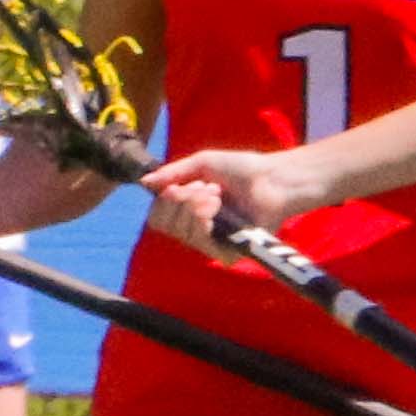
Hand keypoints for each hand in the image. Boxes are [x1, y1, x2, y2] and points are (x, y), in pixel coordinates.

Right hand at [145, 145, 305, 253]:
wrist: (272, 178)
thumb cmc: (242, 169)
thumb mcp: (202, 163)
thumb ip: (172, 173)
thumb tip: (143, 182)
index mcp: (188, 211)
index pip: (158, 218)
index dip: (165, 202)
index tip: (183, 185)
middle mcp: (197, 229)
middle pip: (166, 226)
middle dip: (182, 201)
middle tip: (209, 189)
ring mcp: (213, 242)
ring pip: (183, 234)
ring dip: (197, 207)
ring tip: (217, 194)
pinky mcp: (229, 252)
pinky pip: (202, 245)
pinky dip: (205, 221)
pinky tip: (221, 209)